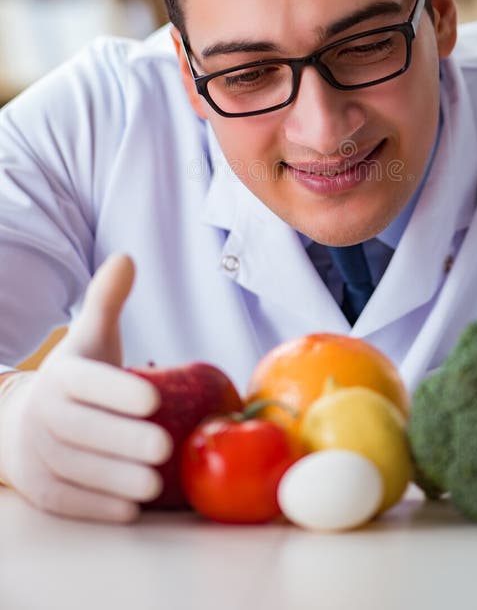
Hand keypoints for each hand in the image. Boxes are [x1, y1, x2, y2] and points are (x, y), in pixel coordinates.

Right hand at [0, 255, 171, 522]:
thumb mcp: (90, 339)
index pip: (85, 382)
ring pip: (76, 469)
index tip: (152, 396)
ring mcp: (39, 455)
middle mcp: (45, 415)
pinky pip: (68, 501)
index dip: (115, 390)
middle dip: (123, 440)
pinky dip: (97, 507)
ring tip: (154, 482)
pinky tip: (130, 508)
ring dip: (115, 479)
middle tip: (165, 446)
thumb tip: (127, 258)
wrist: (22, 425)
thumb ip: (107, 302)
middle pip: (82, 431)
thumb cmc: (75, 380)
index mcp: (61, 376)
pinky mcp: (43, 489)